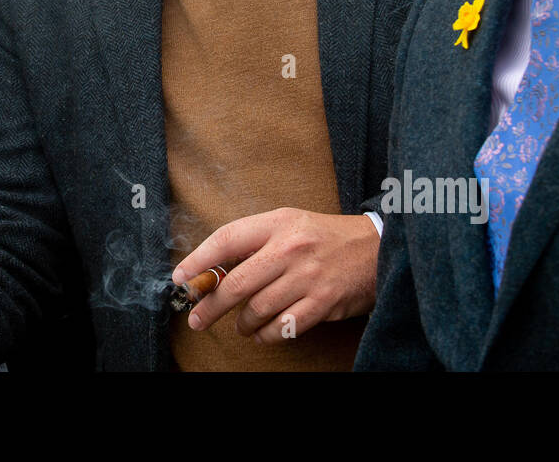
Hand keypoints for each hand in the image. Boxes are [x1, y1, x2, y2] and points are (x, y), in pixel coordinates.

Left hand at [172, 208, 379, 342]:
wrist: (377, 248)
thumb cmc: (324, 237)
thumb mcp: (290, 224)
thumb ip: (255, 242)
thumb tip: (212, 269)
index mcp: (278, 223)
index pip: (227, 239)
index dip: (199, 260)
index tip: (181, 277)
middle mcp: (291, 248)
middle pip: (236, 282)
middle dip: (210, 305)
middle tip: (197, 318)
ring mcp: (308, 277)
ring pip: (257, 309)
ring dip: (242, 323)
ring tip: (241, 324)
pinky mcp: (323, 303)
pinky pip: (282, 327)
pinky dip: (266, 334)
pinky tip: (263, 332)